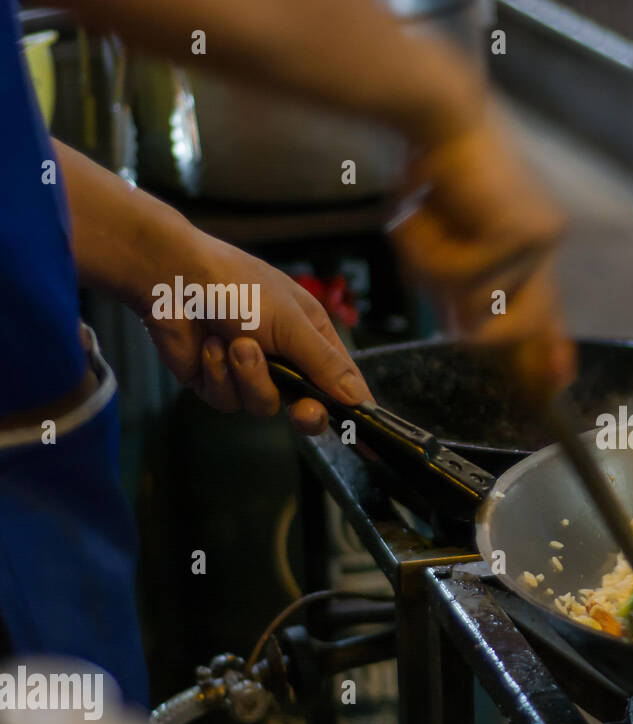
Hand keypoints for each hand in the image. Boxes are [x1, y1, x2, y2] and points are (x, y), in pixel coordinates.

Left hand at [142, 229, 372, 433]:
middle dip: (304, 410)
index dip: (357, 413)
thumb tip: (360, 400)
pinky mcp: (215, 383)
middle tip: (302, 409)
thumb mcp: (292, 323)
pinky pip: (228, 400)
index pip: (343, 384)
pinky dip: (218, 372)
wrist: (170, 278)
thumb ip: (325, 365)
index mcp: (311, 339)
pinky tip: (208, 345)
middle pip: (308, 408)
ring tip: (233, 341)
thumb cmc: (236, 285)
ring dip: (248, 376)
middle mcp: (284, 360)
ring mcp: (249, 374)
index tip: (371, 445)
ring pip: (264, 406)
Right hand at [387, 113, 575, 398]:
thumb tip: (472, 336)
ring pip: (479, 307)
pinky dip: (427, 252)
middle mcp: (544, 244)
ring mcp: (538, 240)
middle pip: (516, 329)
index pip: (548, 312)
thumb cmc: (430, 175)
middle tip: (431, 259)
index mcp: (532, 247)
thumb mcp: (446, 242)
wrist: (436, 115)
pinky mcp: (521, 233)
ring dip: (432, 273)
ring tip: (422, 223)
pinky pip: (463, 278)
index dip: (550, 351)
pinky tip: (424, 209)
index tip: (559, 380)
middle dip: (462, 316)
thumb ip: (462, 288)